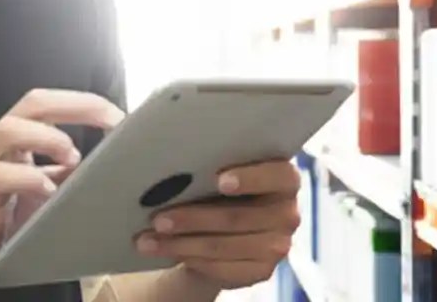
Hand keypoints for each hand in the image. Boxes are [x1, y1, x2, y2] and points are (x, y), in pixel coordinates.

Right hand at [0, 89, 124, 284]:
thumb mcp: (36, 188)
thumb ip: (62, 173)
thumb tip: (102, 165)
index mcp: (14, 137)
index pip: (49, 103)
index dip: (85, 103)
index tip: (119, 116)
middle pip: (34, 103)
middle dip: (77, 106)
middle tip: (111, 121)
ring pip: (12, 128)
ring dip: (49, 138)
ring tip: (72, 158)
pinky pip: (0, 175)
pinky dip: (29, 179)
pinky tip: (48, 192)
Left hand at [134, 160, 301, 289]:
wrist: (226, 227)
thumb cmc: (220, 187)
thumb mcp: (222, 169)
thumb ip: (214, 164)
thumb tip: (174, 164)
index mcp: (285, 179)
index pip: (278, 176)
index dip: (250, 178)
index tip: (219, 180)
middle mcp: (288, 213)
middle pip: (238, 216)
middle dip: (194, 218)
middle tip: (158, 218)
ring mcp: (278, 246)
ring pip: (224, 245)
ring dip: (182, 243)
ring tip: (148, 239)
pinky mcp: (262, 271)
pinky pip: (223, 268)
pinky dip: (190, 260)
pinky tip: (167, 252)